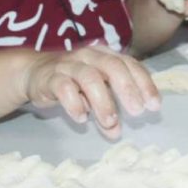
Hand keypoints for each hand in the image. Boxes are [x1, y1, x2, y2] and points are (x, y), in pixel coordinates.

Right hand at [23, 45, 160, 139]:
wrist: (33, 73)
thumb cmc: (73, 82)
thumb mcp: (95, 93)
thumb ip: (108, 109)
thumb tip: (116, 132)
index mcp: (106, 55)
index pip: (130, 64)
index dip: (144, 84)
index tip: (154, 105)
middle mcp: (89, 55)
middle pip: (112, 67)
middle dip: (127, 89)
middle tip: (137, 112)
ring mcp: (69, 64)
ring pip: (89, 78)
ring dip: (103, 102)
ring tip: (110, 122)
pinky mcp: (50, 77)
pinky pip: (64, 87)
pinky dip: (75, 103)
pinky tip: (82, 118)